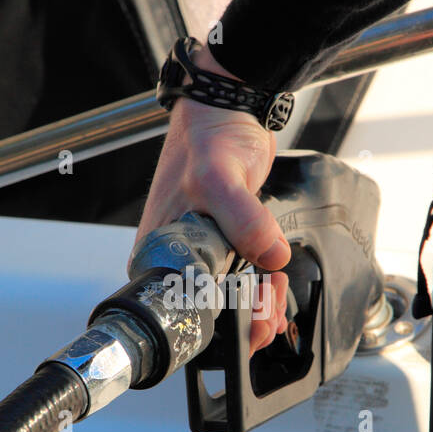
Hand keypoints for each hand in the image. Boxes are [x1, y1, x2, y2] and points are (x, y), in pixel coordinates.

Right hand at [131, 43, 290, 354]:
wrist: (234, 107)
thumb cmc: (208, 135)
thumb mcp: (218, 177)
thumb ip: (243, 218)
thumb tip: (269, 255)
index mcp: (157, 249)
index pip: (180, 309)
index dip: (219, 324)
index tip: (252, 318)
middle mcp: (174, 255)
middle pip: (206, 310)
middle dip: (244, 318)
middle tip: (270, 304)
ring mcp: (202, 249)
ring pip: (227, 298)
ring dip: (257, 304)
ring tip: (276, 289)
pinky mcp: (226, 242)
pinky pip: (243, 277)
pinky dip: (262, 285)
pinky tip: (275, 278)